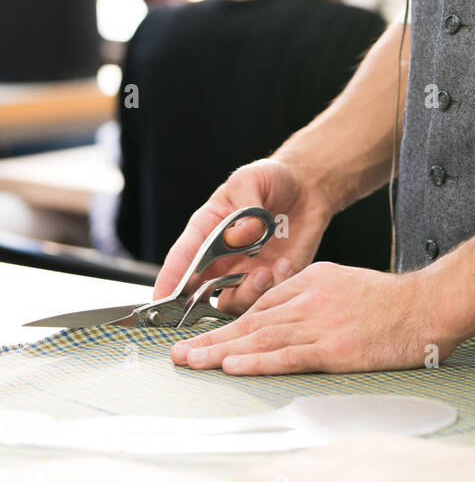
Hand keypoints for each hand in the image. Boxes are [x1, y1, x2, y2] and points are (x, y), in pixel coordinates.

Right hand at [152, 158, 333, 315]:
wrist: (307, 189)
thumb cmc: (271, 180)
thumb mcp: (252, 179)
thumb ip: (244, 204)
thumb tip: (240, 235)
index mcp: (206, 230)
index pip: (181, 258)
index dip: (169, 280)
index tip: (160, 301)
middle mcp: (221, 257)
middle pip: (199, 291)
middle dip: (204, 302)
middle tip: (222, 291)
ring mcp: (245, 272)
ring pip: (233, 302)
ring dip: (247, 293)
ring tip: (265, 271)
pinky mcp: (272, 281)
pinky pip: (267, 299)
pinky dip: (276, 287)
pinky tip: (286, 264)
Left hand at [169, 261, 460, 374]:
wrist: (424, 306)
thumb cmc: (390, 301)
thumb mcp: (342, 282)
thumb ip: (311, 295)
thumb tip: (280, 315)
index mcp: (311, 281)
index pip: (261, 304)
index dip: (229, 323)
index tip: (204, 336)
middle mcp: (309, 299)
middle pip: (251, 321)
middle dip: (211, 338)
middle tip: (180, 352)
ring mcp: (319, 323)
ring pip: (260, 338)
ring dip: (221, 351)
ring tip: (193, 362)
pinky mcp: (332, 347)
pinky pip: (287, 355)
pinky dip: (256, 361)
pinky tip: (233, 365)